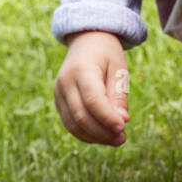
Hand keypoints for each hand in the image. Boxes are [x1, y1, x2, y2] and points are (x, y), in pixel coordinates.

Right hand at [53, 31, 129, 145]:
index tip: (123, 128)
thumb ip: (119, 94)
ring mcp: (58, 93)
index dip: (107, 118)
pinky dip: (86, 133)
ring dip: (95, 137)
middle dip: (102, 132)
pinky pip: (70, 123)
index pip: (92, 100)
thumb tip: (121, 121)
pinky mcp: (58, 101)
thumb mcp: (119, 68)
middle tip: (122, 139)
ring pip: (73, 124)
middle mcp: (65, 82)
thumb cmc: (107, 54)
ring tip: (116, 140)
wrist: (86, 41)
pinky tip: (103, 136)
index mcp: (82, 69)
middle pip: (81, 116)